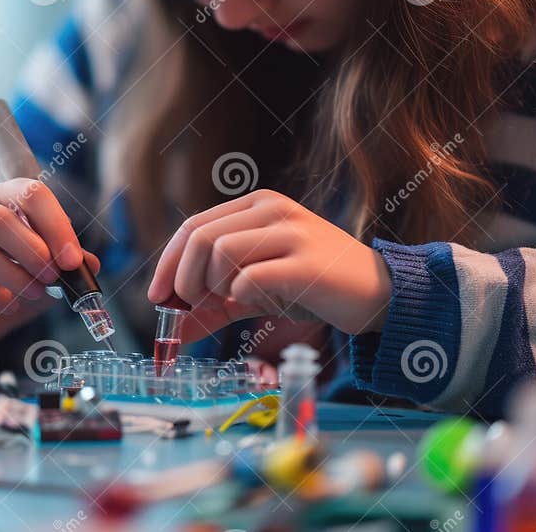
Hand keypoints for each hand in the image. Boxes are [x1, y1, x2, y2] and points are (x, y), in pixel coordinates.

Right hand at [0, 178, 100, 346]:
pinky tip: (10, 304)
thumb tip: (91, 265)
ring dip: (16, 276)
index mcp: (1, 193)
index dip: (54, 225)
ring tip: (36, 292)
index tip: (72, 260)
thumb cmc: (19, 273)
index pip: (27, 193)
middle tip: (54, 276)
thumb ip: (69, 259)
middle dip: (33, 252)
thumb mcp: (50, 262)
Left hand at [148, 189, 389, 339]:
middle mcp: (272, 210)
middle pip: (199, 238)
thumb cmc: (311, 287)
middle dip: (184, 279)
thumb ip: (212, 305)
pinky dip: (241, 297)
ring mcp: (291, 233)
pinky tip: (258, 303)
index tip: (158, 297)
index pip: (192, 226)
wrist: (377, 293)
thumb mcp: (254, 290)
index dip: (167, 263)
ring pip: (219, 253)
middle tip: (196, 305)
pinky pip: (249, 278)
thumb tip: (172, 330)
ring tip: (235, 302)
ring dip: (214, 288)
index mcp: (256, 205)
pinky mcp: (305, 264)